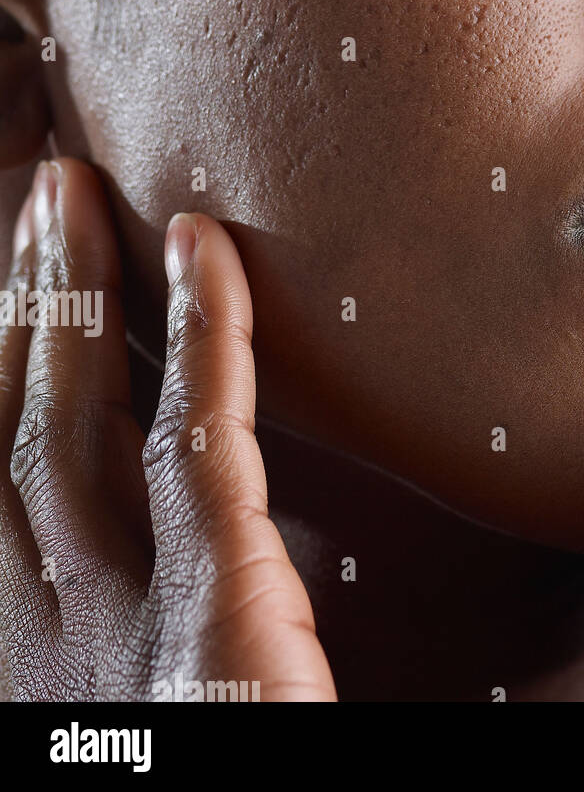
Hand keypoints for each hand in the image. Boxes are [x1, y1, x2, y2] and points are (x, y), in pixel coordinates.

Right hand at [0, 158, 334, 700]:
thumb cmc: (218, 749)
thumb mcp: (148, 698)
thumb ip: (151, 618)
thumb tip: (177, 515)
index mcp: (23, 658)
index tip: (5, 289)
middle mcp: (39, 630)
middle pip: (11, 430)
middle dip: (16, 306)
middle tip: (35, 196)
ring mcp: (111, 618)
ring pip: (67, 419)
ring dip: (67, 294)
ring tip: (67, 190)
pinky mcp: (213, 604)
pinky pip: (199, 434)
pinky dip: (203, 330)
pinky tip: (205, 245)